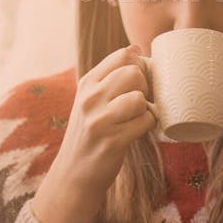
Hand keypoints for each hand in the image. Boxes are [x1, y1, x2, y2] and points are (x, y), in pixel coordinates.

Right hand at [31, 44, 155, 222]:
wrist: (74, 174)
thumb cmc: (90, 132)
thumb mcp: (91, 99)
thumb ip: (110, 76)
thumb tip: (135, 48)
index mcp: (87, 83)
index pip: (122, 55)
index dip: (138, 65)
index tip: (137, 81)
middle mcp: (90, 99)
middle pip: (134, 73)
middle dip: (144, 87)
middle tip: (139, 102)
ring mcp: (100, 120)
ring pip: (140, 98)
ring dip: (146, 109)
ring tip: (136, 118)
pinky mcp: (113, 141)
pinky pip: (146, 121)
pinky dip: (148, 125)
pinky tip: (137, 131)